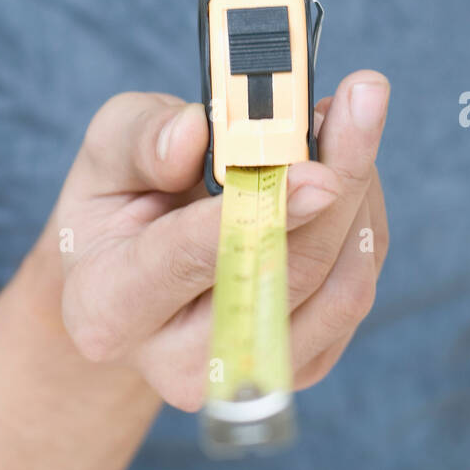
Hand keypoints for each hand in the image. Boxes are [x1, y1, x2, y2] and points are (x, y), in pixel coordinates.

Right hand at [53, 72, 389, 410]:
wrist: (132, 274)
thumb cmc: (118, 204)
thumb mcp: (106, 151)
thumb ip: (141, 138)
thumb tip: (193, 132)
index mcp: (110, 305)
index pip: (192, 259)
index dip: (261, 214)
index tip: (320, 171)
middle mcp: (179, 361)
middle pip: (286, 275)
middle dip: (339, 180)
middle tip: (362, 99)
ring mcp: (248, 370)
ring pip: (338, 287)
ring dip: (359, 193)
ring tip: (345, 122)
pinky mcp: (302, 366)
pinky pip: (355, 290)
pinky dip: (363, 220)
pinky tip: (343, 171)